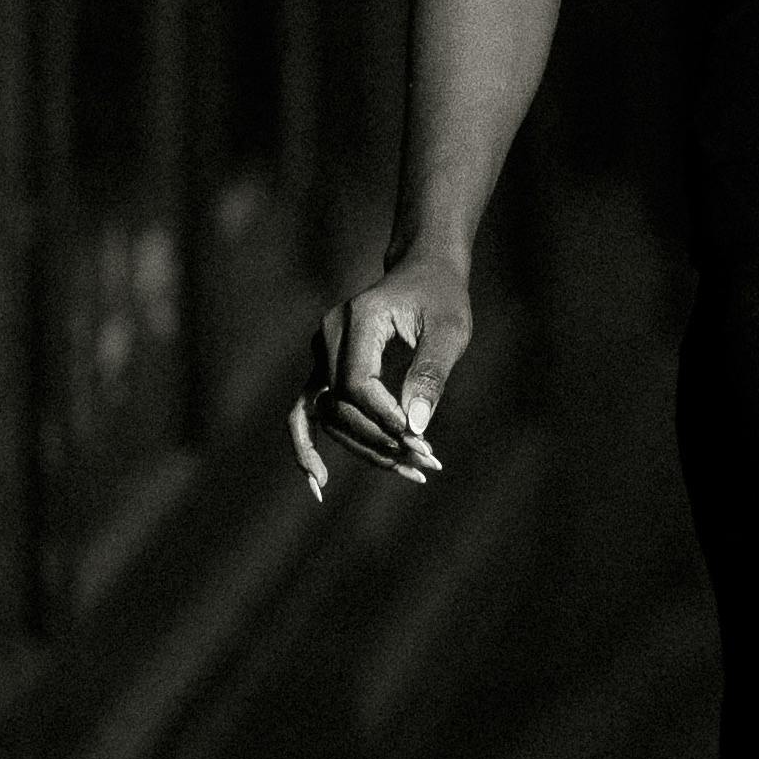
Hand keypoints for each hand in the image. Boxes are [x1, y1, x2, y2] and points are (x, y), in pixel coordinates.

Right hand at [288, 263, 470, 501]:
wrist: (423, 272)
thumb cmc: (440, 297)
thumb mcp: (450, 330)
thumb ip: (431, 374)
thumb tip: (415, 427)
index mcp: (358, 317)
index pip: (357, 382)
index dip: (384, 417)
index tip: (420, 439)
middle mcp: (329, 335)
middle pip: (340, 405)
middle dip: (381, 440)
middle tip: (428, 462)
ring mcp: (321, 353)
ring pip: (327, 417)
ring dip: (365, 449)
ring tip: (412, 471)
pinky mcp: (323, 370)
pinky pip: (307, 414)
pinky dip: (308, 448)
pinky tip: (319, 485)